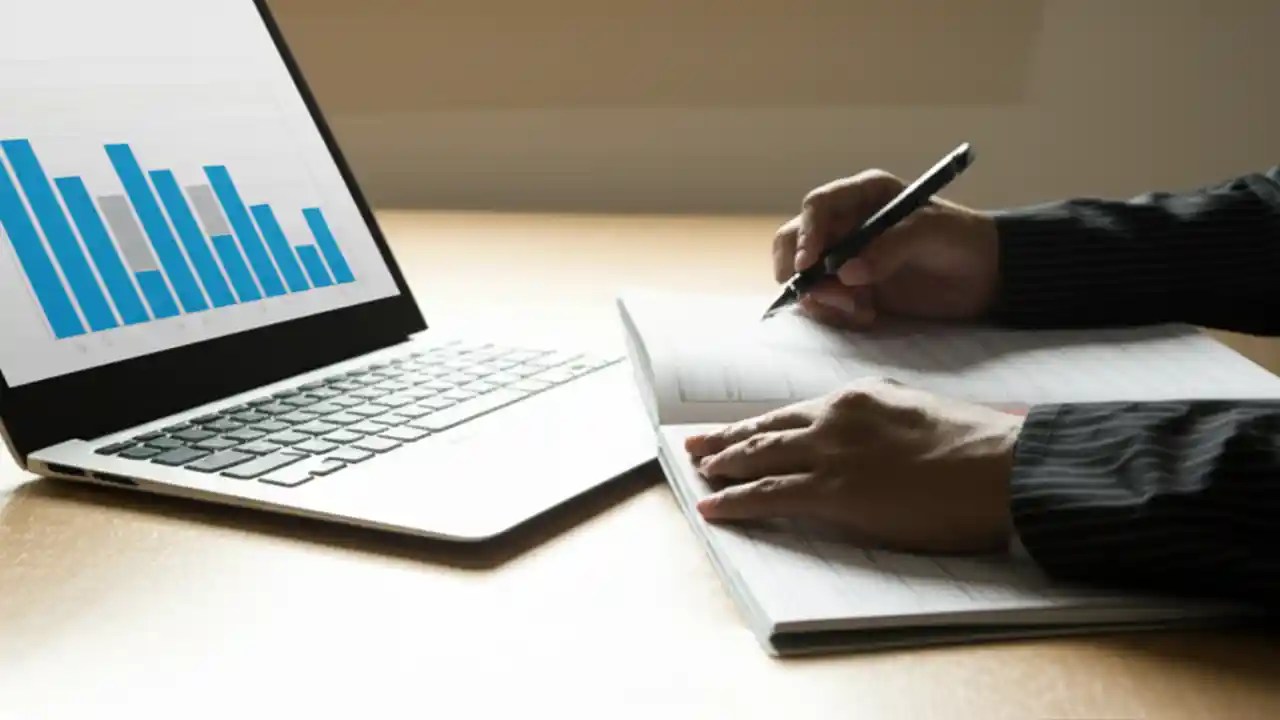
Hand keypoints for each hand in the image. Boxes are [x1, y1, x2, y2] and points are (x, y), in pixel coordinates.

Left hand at [684, 378, 1023, 553]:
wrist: (1002, 466)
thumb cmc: (981, 446)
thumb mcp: (924, 412)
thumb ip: (888, 421)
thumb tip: (879, 438)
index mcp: (861, 396)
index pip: (797, 411)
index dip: (764, 423)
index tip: (743, 429)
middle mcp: (836, 417)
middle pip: (768, 428)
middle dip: (728, 438)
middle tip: (697, 444)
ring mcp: (830, 452)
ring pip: (760, 456)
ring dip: (723, 465)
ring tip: (698, 470)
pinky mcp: (831, 491)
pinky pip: (768, 494)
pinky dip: (735, 500)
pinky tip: (713, 506)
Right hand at [773, 170, 999, 328]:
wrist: (985, 278)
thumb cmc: (961, 240)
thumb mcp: (930, 233)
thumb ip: (889, 248)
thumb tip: (846, 273)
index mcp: (862, 196)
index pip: (817, 206)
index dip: (806, 233)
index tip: (809, 265)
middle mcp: (845, 225)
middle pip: (794, 241)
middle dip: (801, 271)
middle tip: (823, 295)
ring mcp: (844, 259)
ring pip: (804, 276)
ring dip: (821, 297)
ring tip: (859, 309)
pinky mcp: (850, 290)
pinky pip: (823, 302)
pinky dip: (836, 313)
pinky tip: (868, 315)